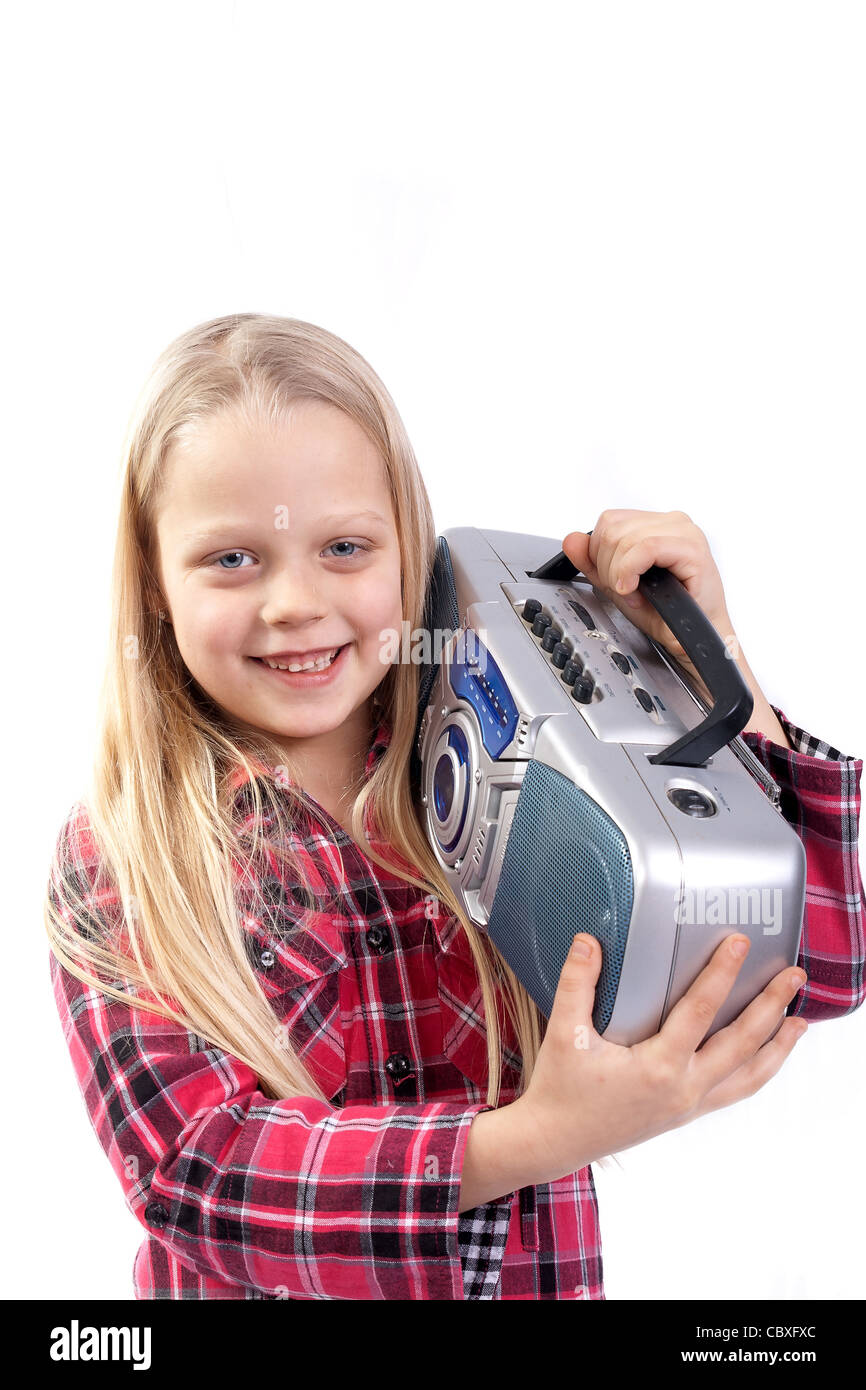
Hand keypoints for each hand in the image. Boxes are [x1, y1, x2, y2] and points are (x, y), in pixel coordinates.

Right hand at [515, 932, 807, 1183]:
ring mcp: (689, 1105)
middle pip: (742, 1043)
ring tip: (800, 1020)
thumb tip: (586, 942)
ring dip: (778, 1045)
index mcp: (657, 1068)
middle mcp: (683, 1089)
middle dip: (772, 1006)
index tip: (740, 944)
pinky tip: (766, 1054)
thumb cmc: (559, 1089)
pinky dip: (759, 1071)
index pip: (701, 1011)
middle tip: (794, 974)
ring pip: (749, 1075)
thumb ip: (577, 983)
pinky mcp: (685, 1113)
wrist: (555, 1141)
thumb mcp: (564, 1033)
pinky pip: (735, 1091)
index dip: (722, 974)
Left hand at [561, 509, 734, 670]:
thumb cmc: (665, 614)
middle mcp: (672, 522)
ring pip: (625, 538)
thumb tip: (572, 540)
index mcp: (656, 524)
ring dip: (621, 574)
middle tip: (626, 590)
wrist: (690, 638)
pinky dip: (631, 571)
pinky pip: (646, 548)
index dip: (599, 553)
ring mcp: (684, 532)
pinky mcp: (692, 548)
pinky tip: (635, 589)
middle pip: (612, 528)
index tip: (612, 579)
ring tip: (636, 593)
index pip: (610, 520)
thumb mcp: (617, 585)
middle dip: (608, 566)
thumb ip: (592, 562)